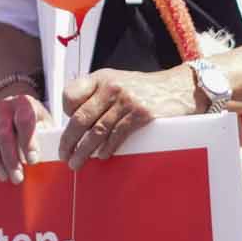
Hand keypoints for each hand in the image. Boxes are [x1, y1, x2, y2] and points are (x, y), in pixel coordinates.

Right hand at [0, 84, 43, 184]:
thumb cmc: (33, 122)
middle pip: (3, 134)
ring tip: (4, 174)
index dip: (28, 143)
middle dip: (10, 160)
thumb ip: (43, 138)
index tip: (32, 161)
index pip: (24, 121)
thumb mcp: (44, 125)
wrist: (16, 109)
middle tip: (17, 177)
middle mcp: (3, 105)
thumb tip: (37, 157)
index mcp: (23, 102)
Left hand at [59, 66, 198, 166]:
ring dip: (84, 150)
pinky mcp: (140, 114)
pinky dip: (107, 148)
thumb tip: (76, 124)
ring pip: (96, 131)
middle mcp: (111, 87)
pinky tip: (101, 156)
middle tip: (64, 155)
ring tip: (77, 162)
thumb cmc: (143, 89)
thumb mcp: (117, 81)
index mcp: (100, 78)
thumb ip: (96, 96)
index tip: (66, 128)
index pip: (70, 95)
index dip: (65, 113)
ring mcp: (126, 100)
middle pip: (80, 117)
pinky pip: (117, 135)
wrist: (177, 88)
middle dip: (69, 140)